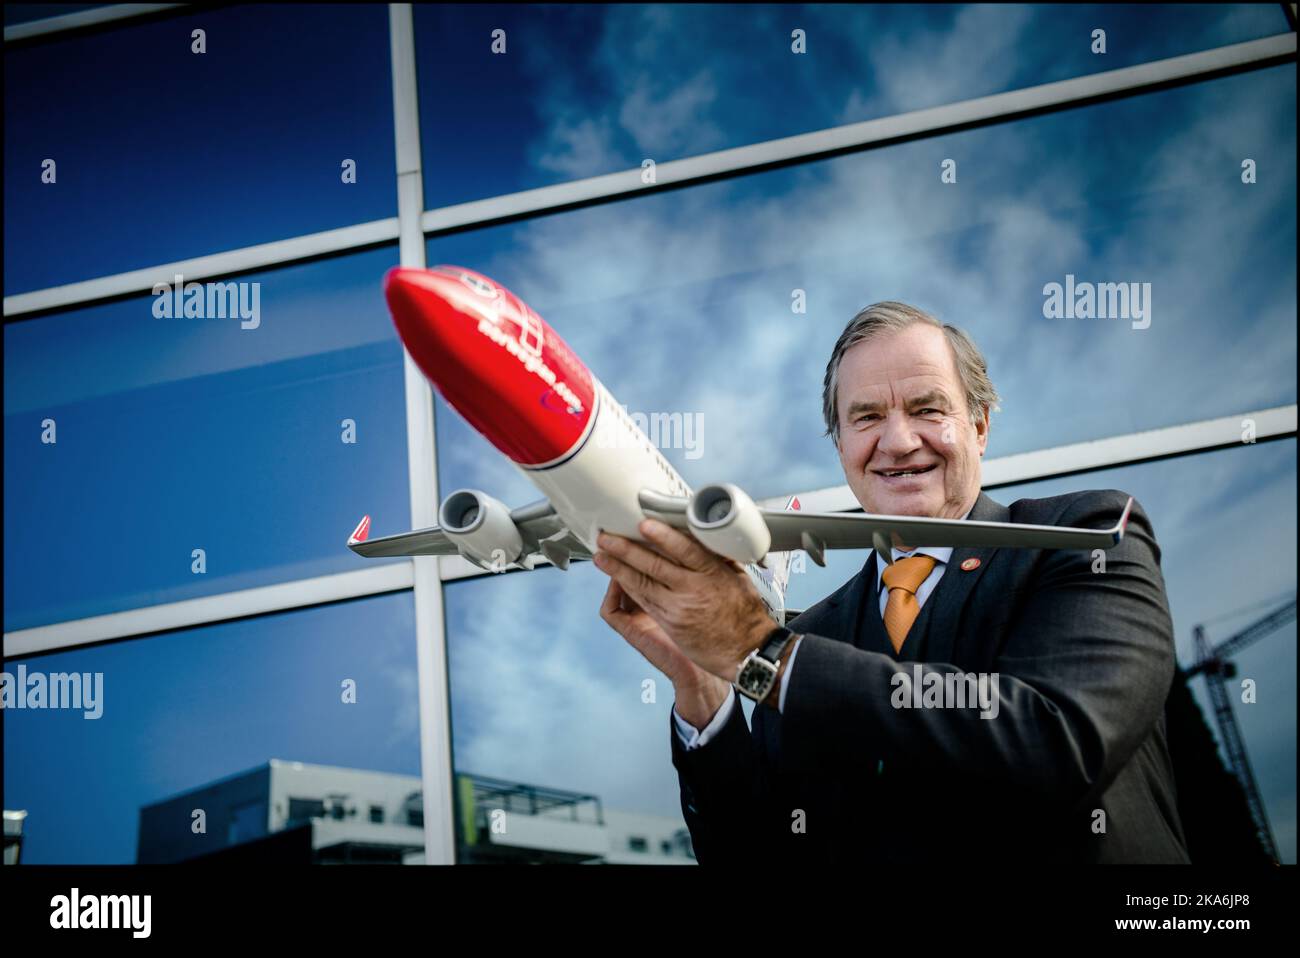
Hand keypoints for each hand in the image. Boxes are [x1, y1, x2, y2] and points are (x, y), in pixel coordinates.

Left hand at [592, 518, 775, 681]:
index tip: (644, 525)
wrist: (745, 651)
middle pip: (653, 565)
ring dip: (618, 569)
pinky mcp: (670, 623)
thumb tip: (706, 537)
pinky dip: (628, 588)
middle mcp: (693, 590)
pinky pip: (644, 601)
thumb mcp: (739, 579)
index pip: (684, 549)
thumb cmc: (746, 614)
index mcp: (713, 575)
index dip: (662, 536)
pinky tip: (616, 579)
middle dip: (626, 550)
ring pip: (642, 584)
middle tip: (607, 537)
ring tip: (602, 556)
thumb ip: (720, 558)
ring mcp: (678, 608)